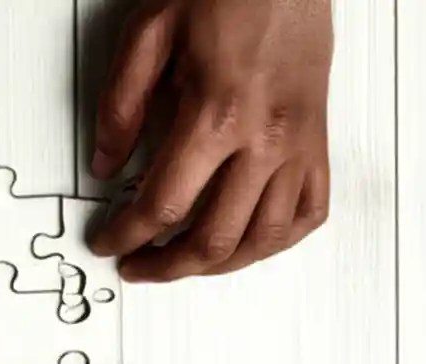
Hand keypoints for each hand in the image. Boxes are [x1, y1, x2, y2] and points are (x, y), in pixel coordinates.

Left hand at [91, 0, 332, 280]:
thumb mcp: (149, 34)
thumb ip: (121, 106)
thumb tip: (106, 163)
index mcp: (216, 116)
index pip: (162, 205)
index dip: (126, 236)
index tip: (108, 244)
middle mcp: (265, 139)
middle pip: (214, 238)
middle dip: (167, 266)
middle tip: (138, 266)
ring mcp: (299, 144)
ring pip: (264, 239)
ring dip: (218, 266)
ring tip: (184, 264)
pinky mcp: (319, 139)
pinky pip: (310, 212)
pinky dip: (276, 240)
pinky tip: (246, 241)